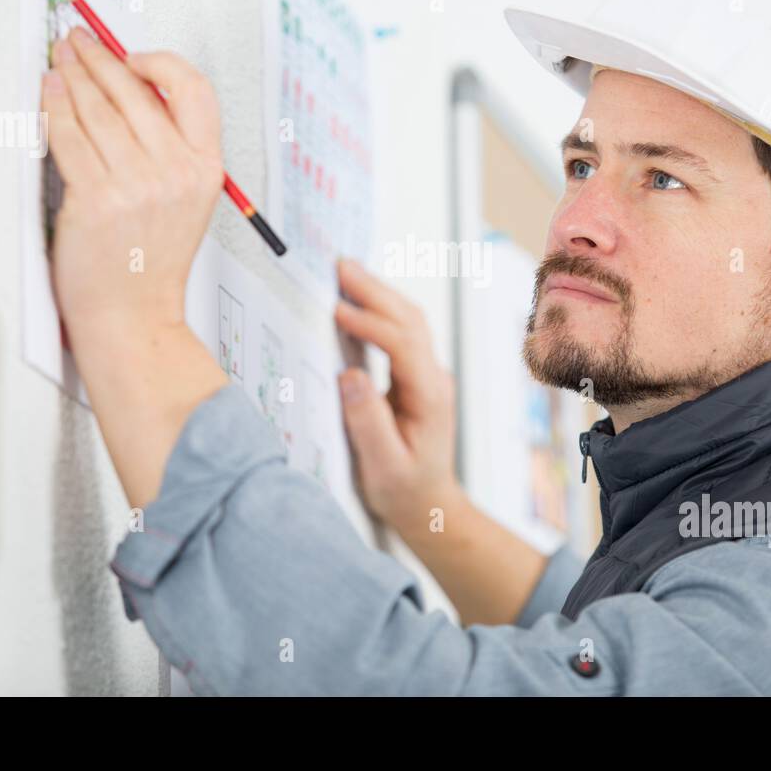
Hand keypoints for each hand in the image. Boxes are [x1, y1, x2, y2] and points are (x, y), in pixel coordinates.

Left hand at [41, 25, 224, 348]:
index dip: (160, 63)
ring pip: (96, 110)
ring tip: (59, 59)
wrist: (132, 315)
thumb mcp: (186, 202)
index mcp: (205, 169)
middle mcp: (175, 173)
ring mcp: (135, 186)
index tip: (132, 55)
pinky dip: (52, 109)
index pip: (195, 92)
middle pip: (134, 93)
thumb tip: (131, 92)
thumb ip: (171, 150)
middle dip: (98, 57)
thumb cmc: (151, 262)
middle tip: (79, 40)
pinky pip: (67, 138)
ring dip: (72, 75)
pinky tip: (48, 93)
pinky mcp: (96, 199)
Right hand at [334, 260, 458, 530]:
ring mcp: (428, 374)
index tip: (337, 310)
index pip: (401, 345)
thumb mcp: (383, 467)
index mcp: (429, 397)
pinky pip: (400, 332)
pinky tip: (356, 300)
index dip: (370, 323)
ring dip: (378, 294)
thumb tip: (350, 375)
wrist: (429, 505)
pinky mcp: (416, 375)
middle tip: (339, 266)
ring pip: (408, 321)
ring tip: (344, 272)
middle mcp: (434, 378)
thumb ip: (367, 422)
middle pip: (409, 321)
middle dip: (375, 291)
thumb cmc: (404, 491)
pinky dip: (378, 310)